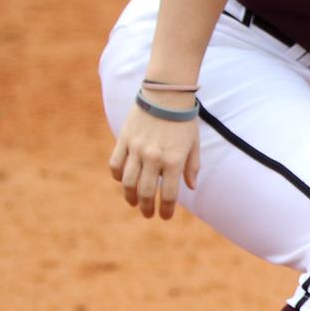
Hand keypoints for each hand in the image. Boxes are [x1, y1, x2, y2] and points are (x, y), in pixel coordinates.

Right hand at [108, 100, 200, 219]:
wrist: (166, 94)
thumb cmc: (184, 119)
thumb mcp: (193, 144)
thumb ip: (192, 167)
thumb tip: (190, 187)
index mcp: (173, 160)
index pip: (169, 195)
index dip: (167, 210)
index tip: (165, 216)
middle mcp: (154, 157)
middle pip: (146, 192)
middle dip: (147, 208)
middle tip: (148, 214)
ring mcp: (136, 149)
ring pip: (127, 182)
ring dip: (130, 196)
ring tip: (134, 202)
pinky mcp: (124, 139)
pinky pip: (115, 164)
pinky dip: (117, 176)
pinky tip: (122, 181)